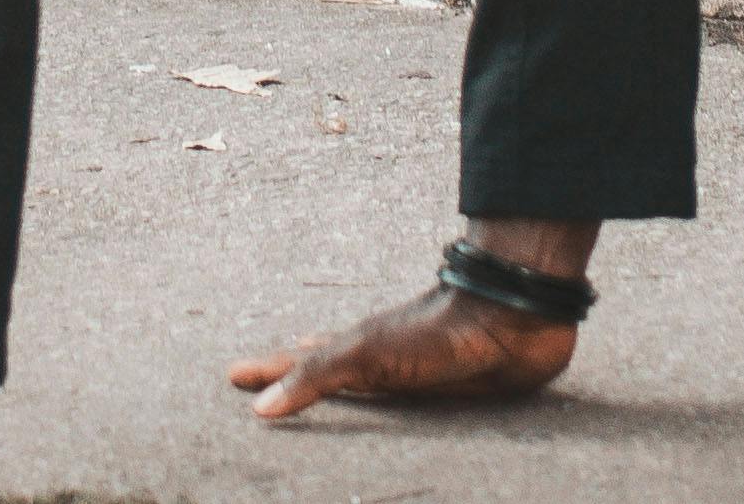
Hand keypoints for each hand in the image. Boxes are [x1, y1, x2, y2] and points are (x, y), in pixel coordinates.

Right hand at [224, 278, 579, 421]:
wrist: (510, 321)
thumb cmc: (437, 331)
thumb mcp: (366, 354)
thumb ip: (316, 378)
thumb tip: (260, 409)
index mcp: (356, 349)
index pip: (300, 364)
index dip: (270, 372)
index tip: (233, 375)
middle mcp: (382, 359)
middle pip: (330, 372)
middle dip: (297, 378)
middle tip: (267, 384)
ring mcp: (415, 374)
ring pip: (369, 391)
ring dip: (343, 394)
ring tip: (322, 400)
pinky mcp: (451, 392)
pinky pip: (411, 412)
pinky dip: (392, 418)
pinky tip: (399, 422)